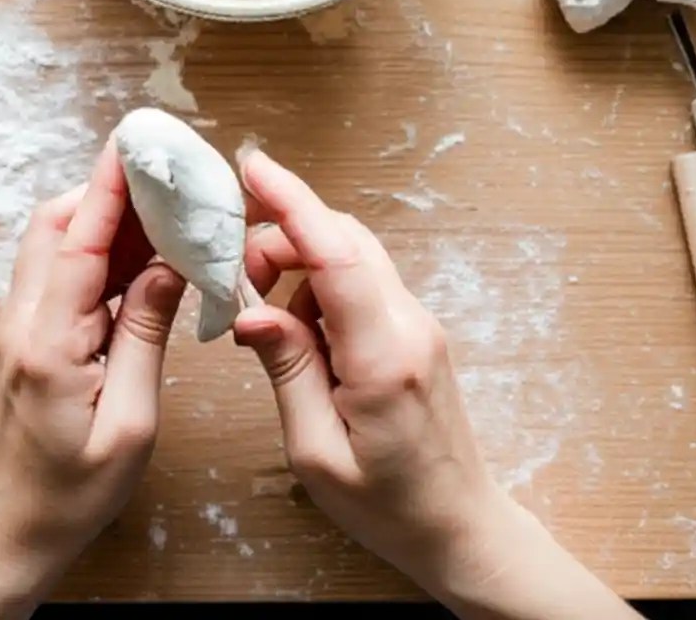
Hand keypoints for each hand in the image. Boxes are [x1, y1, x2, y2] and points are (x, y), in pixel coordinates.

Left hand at [0, 141, 185, 619]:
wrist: (10, 531)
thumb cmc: (72, 493)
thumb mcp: (130, 422)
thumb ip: (145, 336)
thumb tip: (166, 268)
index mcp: (48, 343)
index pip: (77, 241)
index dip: (108, 186)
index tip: (133, 140)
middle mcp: (23, 323)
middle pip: (56, 226)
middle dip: (108, 191)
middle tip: (165, 178)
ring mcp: (19, 329)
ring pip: (55, 246)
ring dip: (105, 222)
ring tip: (164, 215)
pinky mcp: (27, 340)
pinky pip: (59, 277)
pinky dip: (97, 256)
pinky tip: (139, 262)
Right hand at [233, 150, 638, 619]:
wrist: (459, 526)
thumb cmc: (389, 505)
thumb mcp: (317, 451)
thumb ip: (285, 370)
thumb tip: (251, 311)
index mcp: (383, 356)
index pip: (336, 254)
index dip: (292, 203)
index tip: (252, 167)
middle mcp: (408, 326)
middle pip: (343, 242)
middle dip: (282, 239)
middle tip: (235, 280)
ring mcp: (417, 326)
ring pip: (351, 261)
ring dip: (298, 270)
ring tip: (264, 326)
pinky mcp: (413, 334)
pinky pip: (361, 289)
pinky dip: (319, 294)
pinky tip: (297, 338)